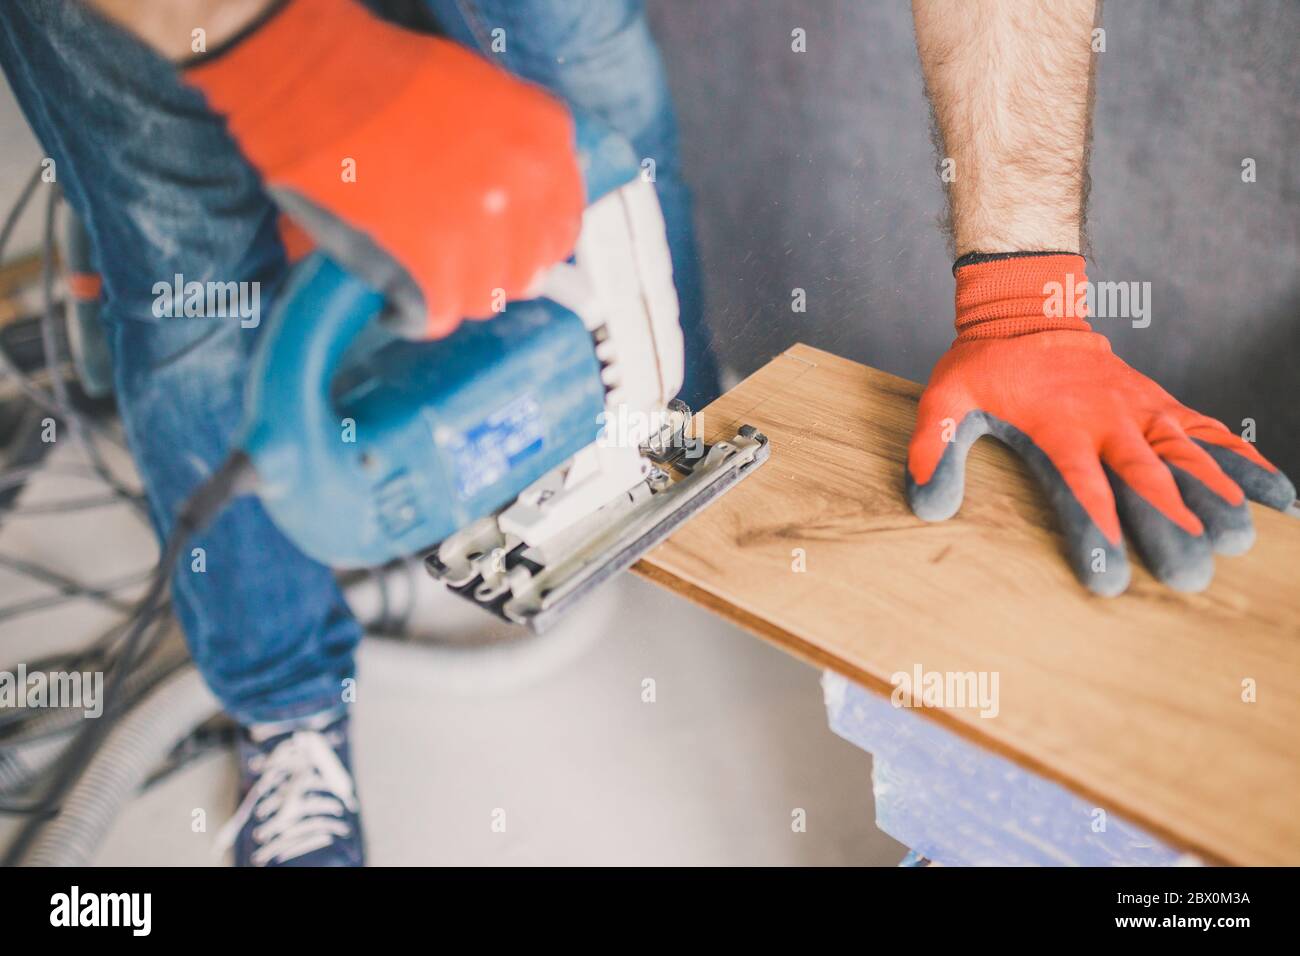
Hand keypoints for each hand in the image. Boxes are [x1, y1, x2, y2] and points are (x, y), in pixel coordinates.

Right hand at [184, 0, 582, 337]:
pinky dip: (412, 315)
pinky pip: (437, 315)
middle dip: (489, 272)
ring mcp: (484, 226)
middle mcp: (527, 183)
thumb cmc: (381, 78)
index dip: (525, 245)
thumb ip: (514, 153)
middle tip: (451, 266)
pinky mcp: (434, 262)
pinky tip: (394, 301)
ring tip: (416, 276)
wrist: (312, 77)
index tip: (499, 252)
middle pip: (527, 269)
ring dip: (451, 294)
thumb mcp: (480, 96)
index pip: (561, 225)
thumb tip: (521, 217)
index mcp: (544, 137)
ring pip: (485, 298)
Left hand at [906, 254, 1295, 594]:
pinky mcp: (1161, 405)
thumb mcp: (946, 398)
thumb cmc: (986, 363)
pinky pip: (1211, 431)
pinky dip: (1245, 460)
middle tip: (1192, 571)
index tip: (1113, 569)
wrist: (1027, 306)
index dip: (1099, 525)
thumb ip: (933, 444)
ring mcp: (1141, 410)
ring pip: (1189, 453)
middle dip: (1170, 523)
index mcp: (1059, 424)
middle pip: (1146, 475)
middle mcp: (1109, 419)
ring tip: (1246, 536)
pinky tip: (1280, 496)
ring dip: (1218, 494)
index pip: (1082, 483)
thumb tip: (924, 502)